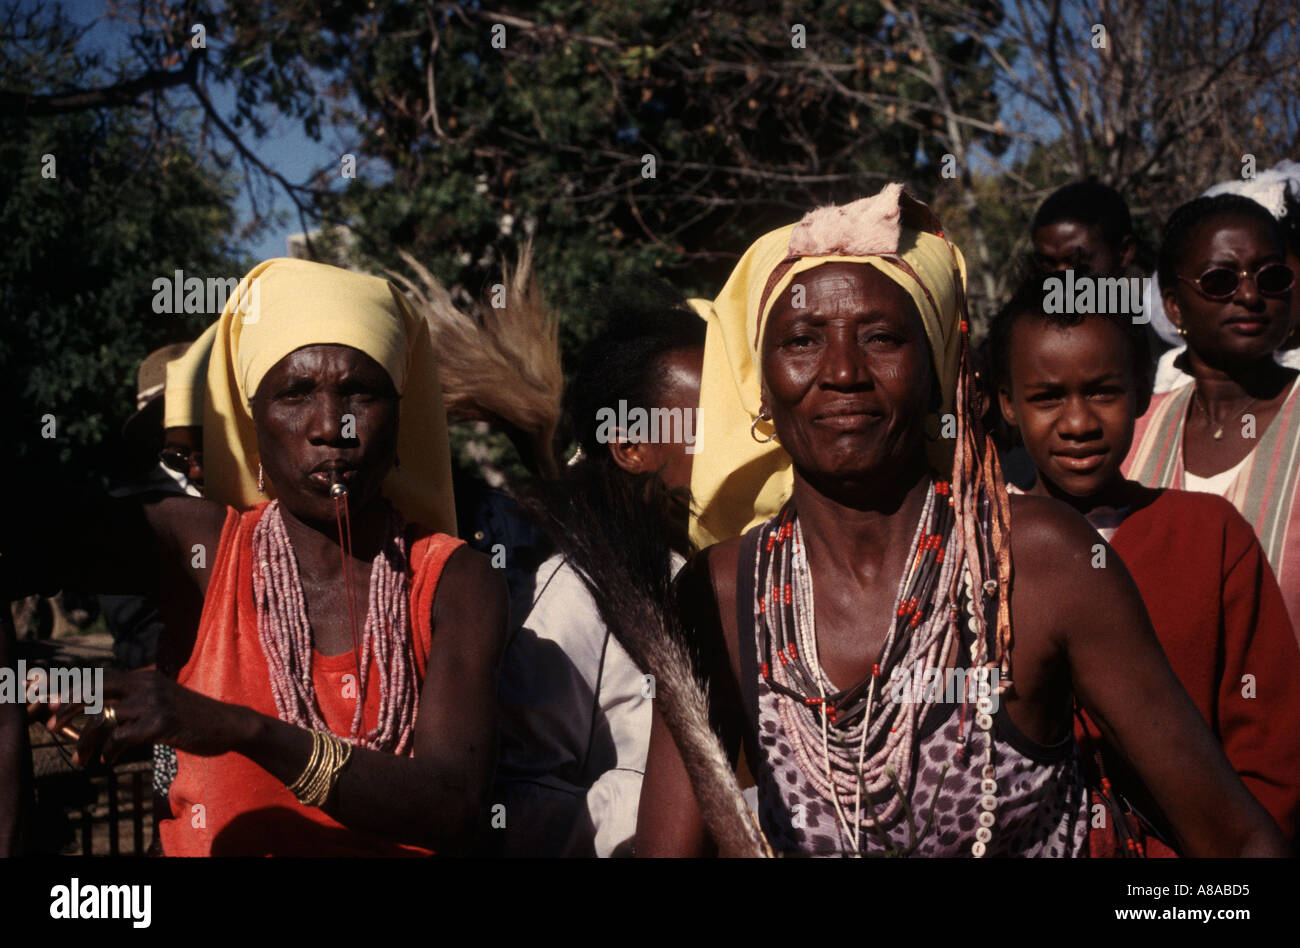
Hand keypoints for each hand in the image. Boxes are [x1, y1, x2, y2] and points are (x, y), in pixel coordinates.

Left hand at [61, 669, 249, 765]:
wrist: (228, 724)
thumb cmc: (193, 717)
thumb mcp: (163, 700)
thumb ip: (137, 700)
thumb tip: (102, 714)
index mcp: (145, 677)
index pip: (100, 677)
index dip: (73, 688)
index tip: (52, 704)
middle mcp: (147, 684)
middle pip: (95, 689)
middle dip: (68, 706)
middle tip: (50, 724)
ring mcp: (154, 702)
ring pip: (103, 718)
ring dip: (85, 742)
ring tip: (81, 758)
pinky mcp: (161, 723)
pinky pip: (121, 737)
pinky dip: (110, 752)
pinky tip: (110, 760)